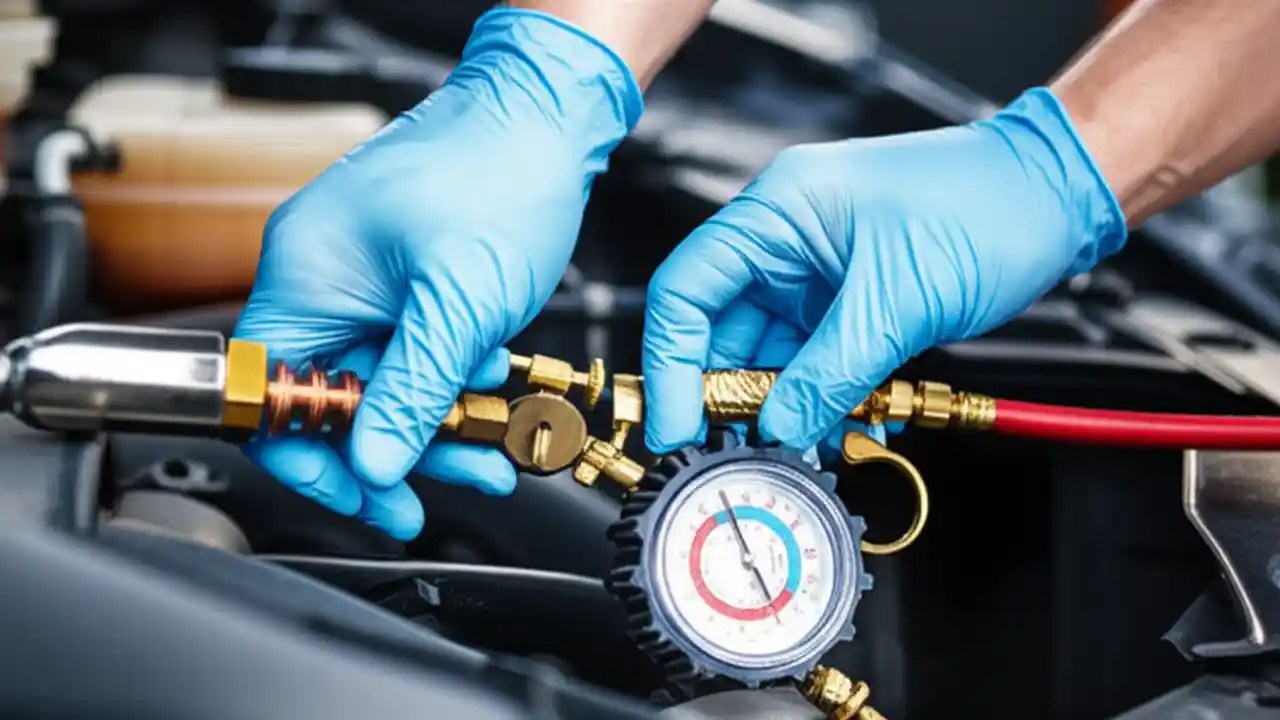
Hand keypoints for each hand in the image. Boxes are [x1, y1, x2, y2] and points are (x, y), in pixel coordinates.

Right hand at [233, 9, 641, 539]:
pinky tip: (494, 396)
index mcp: (306, 274)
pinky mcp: (408, 287)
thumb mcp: (458, 302)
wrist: (548, 117)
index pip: (270, 391)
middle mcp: (325, 280)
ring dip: (435, 429)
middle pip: (331, 402)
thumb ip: (413, 392)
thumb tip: (372, 466)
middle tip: (423, 500)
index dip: (308, 455)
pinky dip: (453, 388)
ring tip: (488, 455)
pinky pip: (415, 359)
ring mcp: (367, 284)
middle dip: (387, 455)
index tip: (361, 494)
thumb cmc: (499, 172)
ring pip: (383, 389)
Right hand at [643, 88, 1124, 451]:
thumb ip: (829, 377)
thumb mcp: (897, 304)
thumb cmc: (988, 205)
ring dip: (783, 405)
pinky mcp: (848, 298)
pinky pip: (814, 358)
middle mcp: (785, 238)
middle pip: (721, 330)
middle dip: (729, 397)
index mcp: (777, 211)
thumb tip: (780, 431)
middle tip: (733, 452)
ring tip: (797, 449)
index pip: (686, 292)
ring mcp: (816, 269)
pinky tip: (839, 428)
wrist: (1057, 196)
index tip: (675, 426)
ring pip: (770, 353)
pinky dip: (822, 396)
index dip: (672, 366)